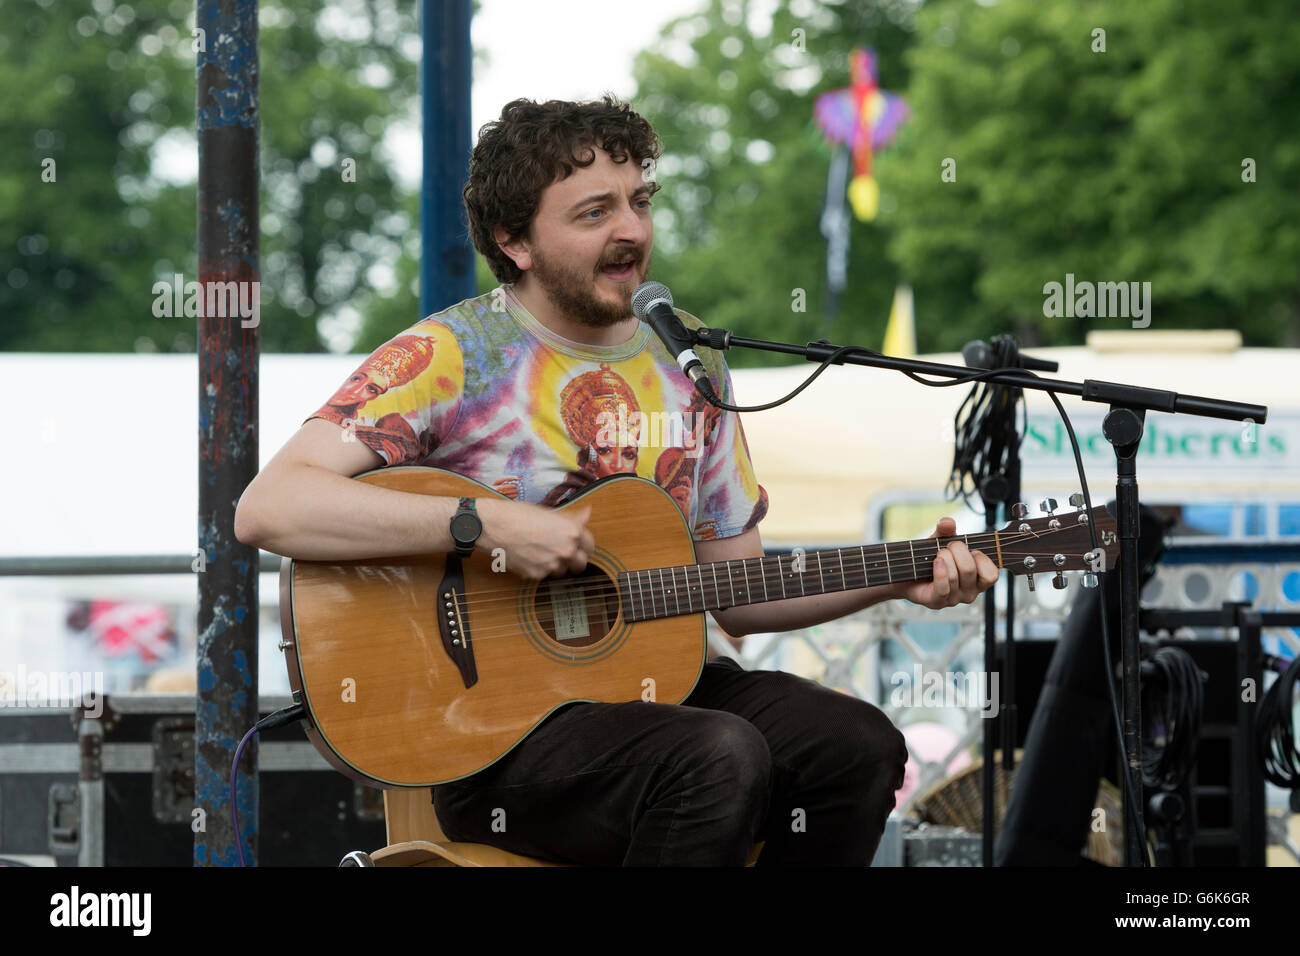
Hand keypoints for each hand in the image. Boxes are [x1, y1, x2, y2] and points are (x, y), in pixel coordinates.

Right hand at [475, 498, 593, 579]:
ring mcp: (551, 565)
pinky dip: (541, 569)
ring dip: (558, 565)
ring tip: (545, 552)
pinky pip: (546, 575)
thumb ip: (571, 519)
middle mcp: (565, 550)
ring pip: (564, 571)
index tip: (579, 543)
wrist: (493, 527)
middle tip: (565, 552)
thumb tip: (587, 514)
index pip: (590, 545)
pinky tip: (532, 556)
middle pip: (582, 563)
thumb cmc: (517, 515)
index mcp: (571, 532)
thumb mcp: (548, 512)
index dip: (584, 543)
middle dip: (575, 558)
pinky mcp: (536, 575)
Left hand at [896, 517, 998, 609]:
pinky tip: (936, 562)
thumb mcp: (940, 539)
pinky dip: (940, 572)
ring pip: (955, 576)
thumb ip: (946, 530)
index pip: (991, 574)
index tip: (970, 549)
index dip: (981, 557)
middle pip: (970, 569)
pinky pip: (943, 587)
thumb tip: (947, 522)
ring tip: (937, 555)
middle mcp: (969, 592)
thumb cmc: (930, 557)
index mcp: (978, 579)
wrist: (906, 571)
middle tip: (946, 547)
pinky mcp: (937, 602)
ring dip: (944, 558)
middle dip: (957, 551)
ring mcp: (954, 599)